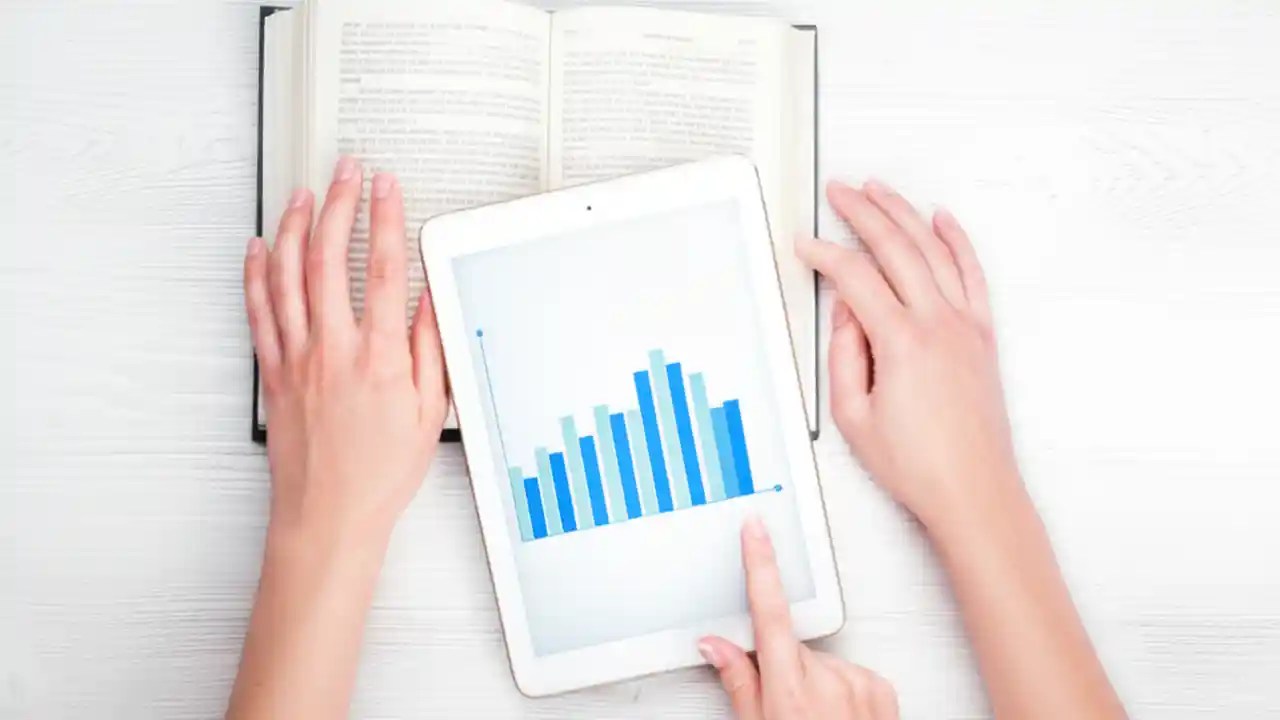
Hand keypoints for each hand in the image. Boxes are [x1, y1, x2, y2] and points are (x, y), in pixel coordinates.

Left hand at [243, 156, 447, 544]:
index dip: (386, 219)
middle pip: (331, 258)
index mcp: (381, 358)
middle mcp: (334, 349)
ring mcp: (298, 358)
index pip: (386, 270)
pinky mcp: (273, 372)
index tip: (387, 189)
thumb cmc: (379, 473)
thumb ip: (431, 349)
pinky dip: (257, 273)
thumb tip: (431, 300)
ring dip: (297, 227)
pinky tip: (261, 248)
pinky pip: (260, 311)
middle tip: (347, 173)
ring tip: (305, 194)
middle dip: (340, 205)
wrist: (328, 515)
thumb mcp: (430, 412)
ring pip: (289, 275)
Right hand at [699, 518, 898, 719]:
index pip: (769, 611)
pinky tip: (838, 715)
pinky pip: (851, 673)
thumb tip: (714, 645)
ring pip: (822, 662)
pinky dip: (842, 689)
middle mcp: (827, 680)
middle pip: (792, 646)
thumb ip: (738, 682)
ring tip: (815, 717)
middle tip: (784, 703)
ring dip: (815, 682)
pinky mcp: (881, 688)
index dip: (760, 565)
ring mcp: (858, 683)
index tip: (756, 531)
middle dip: (783, 665)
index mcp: (789, 689)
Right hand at [797, 180, 1019, 535]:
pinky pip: (972, 273)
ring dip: (904, 214)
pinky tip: (942, 220)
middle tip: (840, 192)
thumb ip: (844, 356)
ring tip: (880, 191)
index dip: (824, 254)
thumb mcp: (854, 417)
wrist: (974, 490)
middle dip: (863, 212)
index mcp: (902, 342)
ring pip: (934, 250)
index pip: (855, 278)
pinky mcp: (983, 335)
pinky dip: (957, 241)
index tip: (805, 245)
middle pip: (896, 247)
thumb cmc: (918, 464)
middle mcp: (938, 324)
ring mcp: (966, 326)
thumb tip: (846, 312)